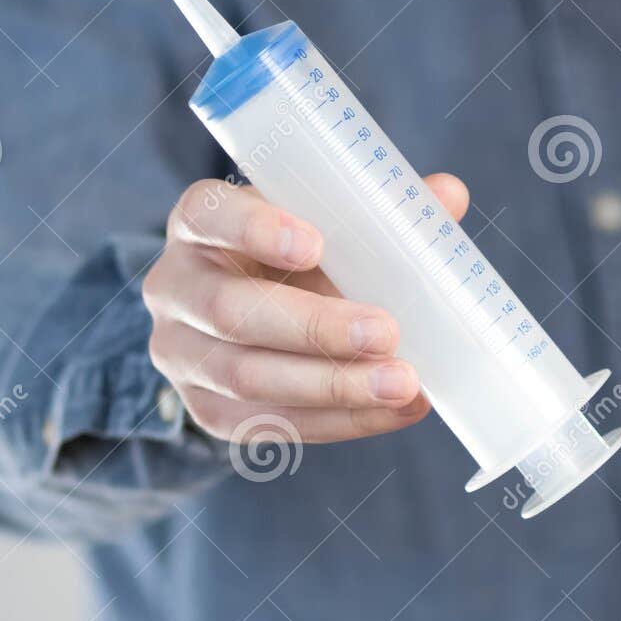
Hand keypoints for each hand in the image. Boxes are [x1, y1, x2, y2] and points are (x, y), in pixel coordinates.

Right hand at [142, 173, 469, 441]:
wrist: (251, 315)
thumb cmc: (296, 254)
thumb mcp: (322, 220)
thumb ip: (378, 209)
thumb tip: (447, 196)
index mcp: (197, 222)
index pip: (208, 214)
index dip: (254, 229)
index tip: (316, 244)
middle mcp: (173, 287)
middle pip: (232, 313)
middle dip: (316, 328)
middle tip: (387, 332)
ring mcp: (181, 354)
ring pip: (246, 378)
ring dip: (333, 386)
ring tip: (403, 383)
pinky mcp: (205, 409)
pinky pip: (266, 424)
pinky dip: (338, 421)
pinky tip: (393, 410)